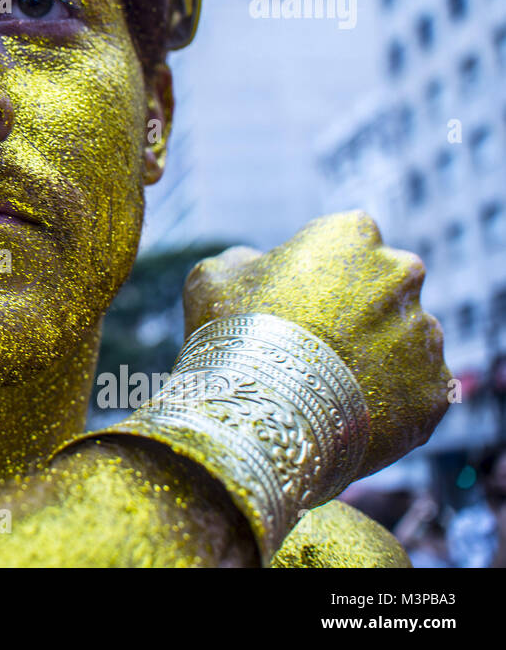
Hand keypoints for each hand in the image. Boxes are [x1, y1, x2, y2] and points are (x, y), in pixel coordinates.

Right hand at [182, 210, 450, 478]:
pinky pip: (415, 392)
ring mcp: (424, 334)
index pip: (344, 239)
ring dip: (377, 354)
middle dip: (357, 308)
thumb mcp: (212, 278)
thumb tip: (254, 267)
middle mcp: (401, 274)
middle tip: (314, 342)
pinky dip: (390, 400)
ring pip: (403, 340)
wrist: (264, 415)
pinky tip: (348, 412)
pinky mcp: (435, 389)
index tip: (293, 296)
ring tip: (328, 386)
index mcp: (352, 234)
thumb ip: (243, 261)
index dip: (316, 267)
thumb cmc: (234, 333)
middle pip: (383, 287)